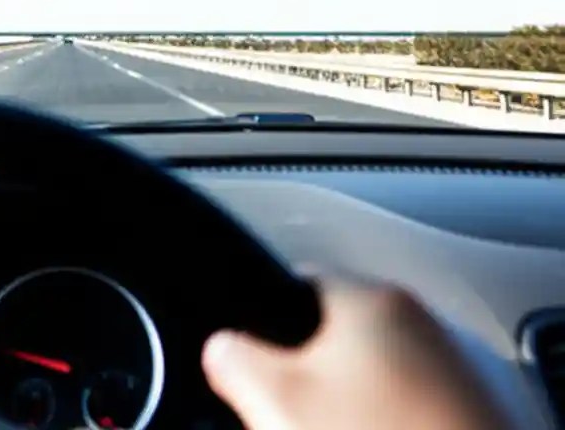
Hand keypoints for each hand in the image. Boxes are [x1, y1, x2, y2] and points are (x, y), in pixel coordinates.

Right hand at [202, 280, 513, 429]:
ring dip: (352, 402)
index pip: (293, 284)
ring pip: (376, 374)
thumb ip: (232, 357)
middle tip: (297, 415)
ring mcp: (456, 364)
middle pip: (335, 335)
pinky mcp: (478, 409)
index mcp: (370, 296)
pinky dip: (389, 420)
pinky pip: (410, 406)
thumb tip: (221, 347)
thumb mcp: (273, 398)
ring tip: (339, 429)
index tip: (255, 368)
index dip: (263, 328)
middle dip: (310, 373)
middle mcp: (422, 317)